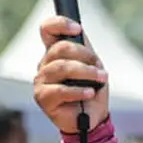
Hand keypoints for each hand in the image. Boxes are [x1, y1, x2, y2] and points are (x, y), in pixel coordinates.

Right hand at [32, 16, 110, 134]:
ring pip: (62, 68)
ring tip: (101, 79)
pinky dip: (79, 91)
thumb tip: (79, 30)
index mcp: (55, 53)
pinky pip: (60, 90)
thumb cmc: (91, 90)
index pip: (47, 29)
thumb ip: (84, 48)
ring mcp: (41, 80)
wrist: (93, 118)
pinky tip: (90, 93)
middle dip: (85, 56)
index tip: (77, 29)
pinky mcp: (42, 97)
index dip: (60, 24)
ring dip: (86, 73)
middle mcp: (45, 64)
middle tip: (100, 68)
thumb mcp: (92, 65)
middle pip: (60, 48)